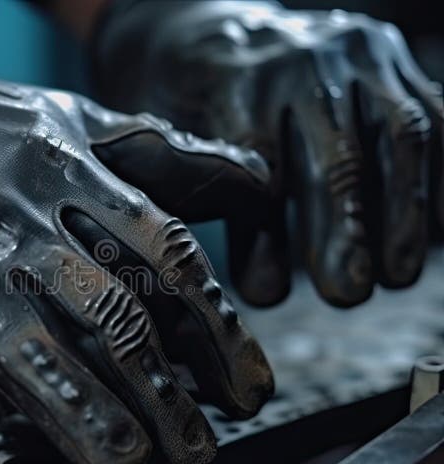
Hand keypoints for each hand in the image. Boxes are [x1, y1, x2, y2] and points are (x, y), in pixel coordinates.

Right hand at [0, 41, 273, 463]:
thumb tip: (242, 181)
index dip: (214, 316)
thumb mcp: (58, 117)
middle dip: (192, 371)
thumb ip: (147, 150)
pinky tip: (106, 448)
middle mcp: (35, 207)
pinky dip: (73, 411)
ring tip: (177, 451)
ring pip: (90, 333)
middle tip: (225, 418)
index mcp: (71, 161)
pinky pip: (19, 361)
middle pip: (136, 298)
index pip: (162, 245)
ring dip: (147, 402)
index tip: (242, 369)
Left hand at [93, 1, 443, 306]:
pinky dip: (437, 172)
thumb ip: (222, 204)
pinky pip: (432, 112)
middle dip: (348, 230)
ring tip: (398, 274)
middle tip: (349, 294)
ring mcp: (355, 53)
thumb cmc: (192, 100)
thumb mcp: (183, 143)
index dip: (267, 237)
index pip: (260, 169)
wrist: (217, 31)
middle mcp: (303, 61)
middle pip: (338, 155)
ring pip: (399, 133)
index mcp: (237, 82)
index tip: (272, 294)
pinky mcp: (390, 57)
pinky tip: (435, 222)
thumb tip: (269, 291)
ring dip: (406, 210)